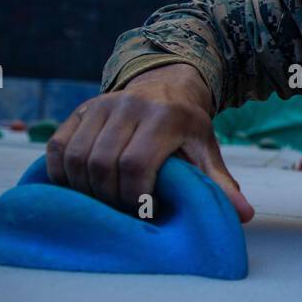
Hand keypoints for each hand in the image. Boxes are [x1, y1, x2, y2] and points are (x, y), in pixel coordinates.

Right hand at [45, 64, 254, 222]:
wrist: (166, 86)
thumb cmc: (187, 128)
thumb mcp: (207, 150)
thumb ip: (219, 183)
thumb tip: (244, 215)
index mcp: (164, 117)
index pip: (136, 164)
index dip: (135, 195)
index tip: (145, 209)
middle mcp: (128, 106)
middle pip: (102, 163)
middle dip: (110, 196)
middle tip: (124, 210)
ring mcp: (100, 106)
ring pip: (76, 157)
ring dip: (85, 189)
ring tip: (105, 201)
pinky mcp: (79, 111)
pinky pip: (57, 147)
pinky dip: (62, 173)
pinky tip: (80, 188)